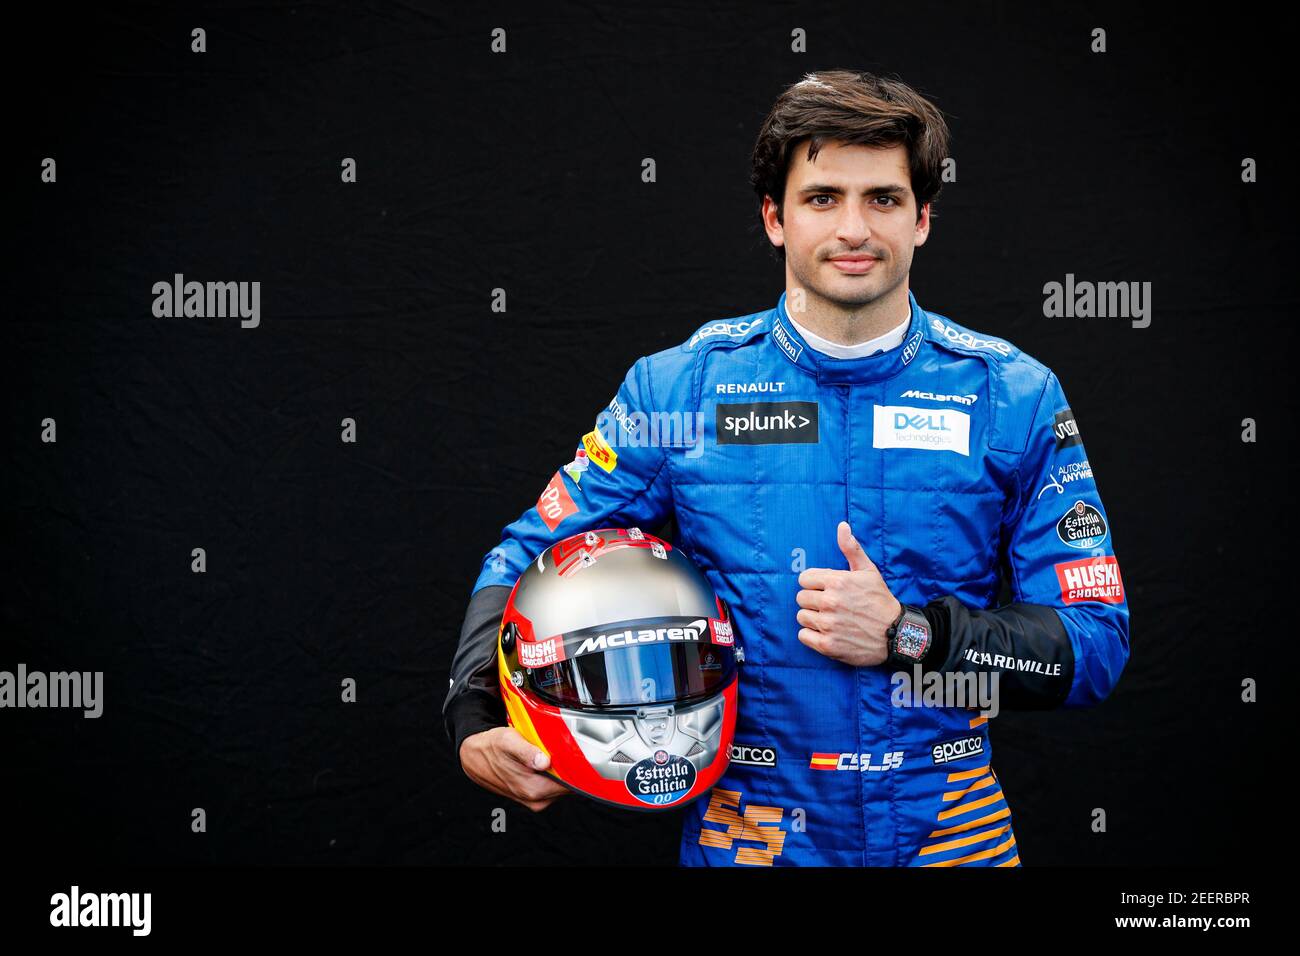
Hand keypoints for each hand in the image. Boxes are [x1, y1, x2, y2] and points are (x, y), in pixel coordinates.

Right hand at [459, 726, 570, 811]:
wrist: (475, 758)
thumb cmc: (491, 747)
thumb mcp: (508, 741)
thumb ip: (527, 752)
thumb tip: (544, 762)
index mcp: (533, 788)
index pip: (570, 784)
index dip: (577, 768)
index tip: (577, 753)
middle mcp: (536, 799)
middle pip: (568, 785)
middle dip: (569, 768)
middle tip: (562, 748)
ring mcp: (535, 800)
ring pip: (560, 785)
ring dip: (560, 770)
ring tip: (548, 752)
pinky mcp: (533, 797)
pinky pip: (552, 786)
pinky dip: (552, 774)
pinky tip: (543, 760)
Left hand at [794, 520, 902, 666]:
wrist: (896, 635)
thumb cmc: (880, 601)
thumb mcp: (868, 571)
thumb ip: (851, 548)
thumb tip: (841, 526)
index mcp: (837, 581)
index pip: (804, 579)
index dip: (814, 584)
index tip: (826, 590)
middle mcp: (830, 602)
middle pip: (801, 598)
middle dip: (813, 601)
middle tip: (830, 606)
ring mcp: (828, 625)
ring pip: (801, 616)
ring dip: (813, 618)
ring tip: (830, 619)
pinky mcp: (827, 645)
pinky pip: (803, 635)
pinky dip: (812, 636)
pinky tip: (827, 633)